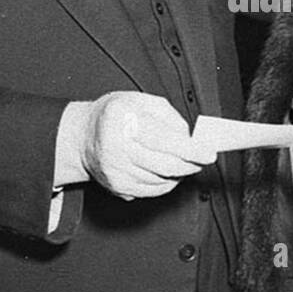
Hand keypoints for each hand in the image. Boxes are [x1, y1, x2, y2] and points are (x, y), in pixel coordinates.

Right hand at [80, 92, 217, 200]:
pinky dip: (166, 183)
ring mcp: (115, 170)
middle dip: (190, 164)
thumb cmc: (117, 115)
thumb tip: (190, 139)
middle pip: (165, 164)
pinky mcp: (117, 186)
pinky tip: (168, 172)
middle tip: (202, 159)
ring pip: (161, 180)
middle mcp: (116, 147)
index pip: (163, 140)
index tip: (209, 154)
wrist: (83, 136)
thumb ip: (170, 117)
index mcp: (122, 120)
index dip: (190, 150)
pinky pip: (152, 190)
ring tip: (183, 162)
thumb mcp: (143, 101)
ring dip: (179, 174)